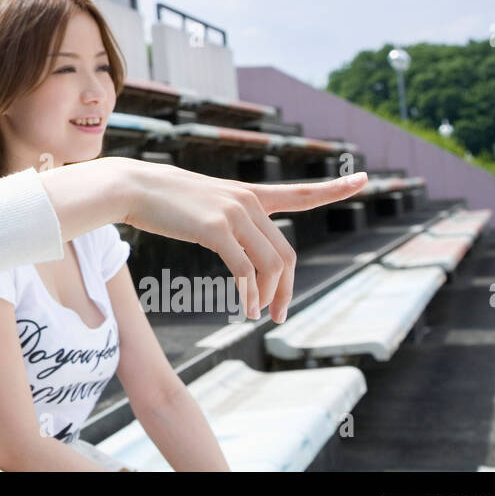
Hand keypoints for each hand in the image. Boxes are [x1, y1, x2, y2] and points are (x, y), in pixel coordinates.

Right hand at [120, 161, 366, 323]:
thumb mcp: (201, 205)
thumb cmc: (158, 199)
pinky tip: (245, 308)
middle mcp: (247, 201)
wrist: (130, 187)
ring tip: (260, 314)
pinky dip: (249, 294)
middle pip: (285, 253)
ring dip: (270, 295)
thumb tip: (232, 242)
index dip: (335, 189)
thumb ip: (225, 219)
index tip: (365, 180)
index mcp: (247, 195)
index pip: (299, 193)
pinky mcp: (215, 228)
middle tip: (279, 315)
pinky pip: (244, 270)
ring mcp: (233, 213)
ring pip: (270, 264)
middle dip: (287, 288)